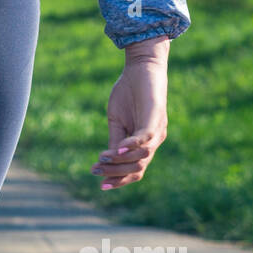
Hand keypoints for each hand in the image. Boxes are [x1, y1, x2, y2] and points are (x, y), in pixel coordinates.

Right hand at [92, 36, 169, 189]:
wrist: (141, 67)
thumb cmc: (128, 93)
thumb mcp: (117, 122)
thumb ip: (114, 142)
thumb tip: (106, 162)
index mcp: (145, 144)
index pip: (135, 171)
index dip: (118, 180)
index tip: (99, 185)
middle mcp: (155, 140)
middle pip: (138, 169)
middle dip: (115, 173)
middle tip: (95, 170)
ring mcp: (157, 130)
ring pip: (141, 158)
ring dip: (120, 162)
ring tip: (102, 158)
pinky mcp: (156, 118)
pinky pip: (145, 139)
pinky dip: (130, 147)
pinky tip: (116, 150)